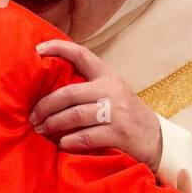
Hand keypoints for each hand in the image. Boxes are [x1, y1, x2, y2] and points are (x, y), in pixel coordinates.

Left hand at [29, 39, 162, 168]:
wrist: (159, 141)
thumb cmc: (128, 117)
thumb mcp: (113, 94)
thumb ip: (89, 88)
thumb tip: (51, 89)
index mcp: (108, 77)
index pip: (82, 55)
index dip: (58, 48)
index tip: (37, 49)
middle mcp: (111, 91)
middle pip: (69, 93)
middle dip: (45, 105)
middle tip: (32, 116)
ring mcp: (116, 112)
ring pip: (75, 115)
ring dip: (53, 123)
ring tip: (40, 130)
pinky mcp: (119, 134)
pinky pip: (86, 136)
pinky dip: (70, 141)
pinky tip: (62, 144)